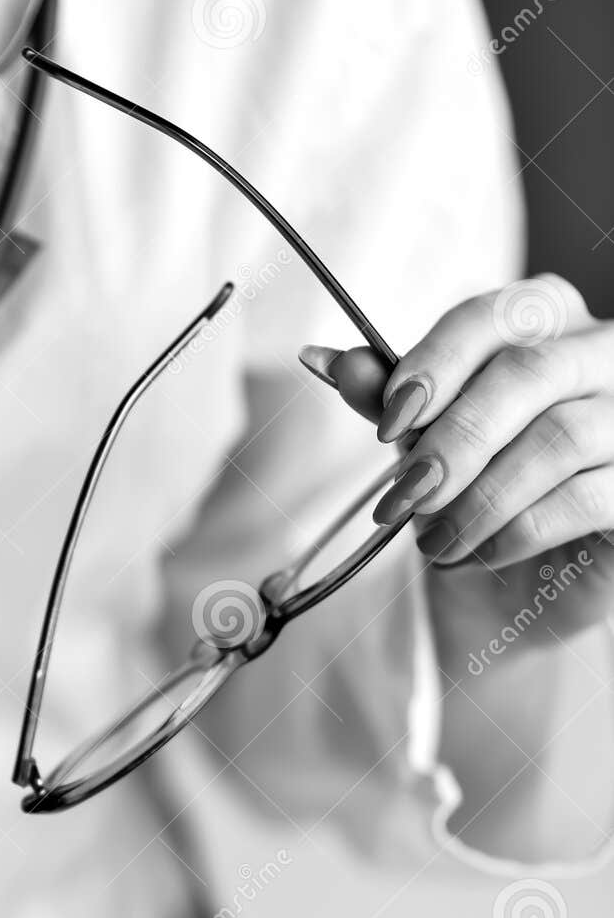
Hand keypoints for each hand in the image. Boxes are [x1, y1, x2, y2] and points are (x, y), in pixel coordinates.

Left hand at [300, 275, 613, 644]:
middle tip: (406, 495)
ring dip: (481, 497)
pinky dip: (519, 530)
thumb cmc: (471, 505)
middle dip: (455, 439)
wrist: (510, 599)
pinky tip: (482, 552)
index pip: (493, 318)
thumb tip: (332, 361)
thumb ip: (393, 403)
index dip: (437, 364)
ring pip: (559, 438)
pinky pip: (585, 498)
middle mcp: (601, 359)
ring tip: (436, 540)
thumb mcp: (421, 448)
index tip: (389, 420)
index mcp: (547, 325)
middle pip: (530, 373)